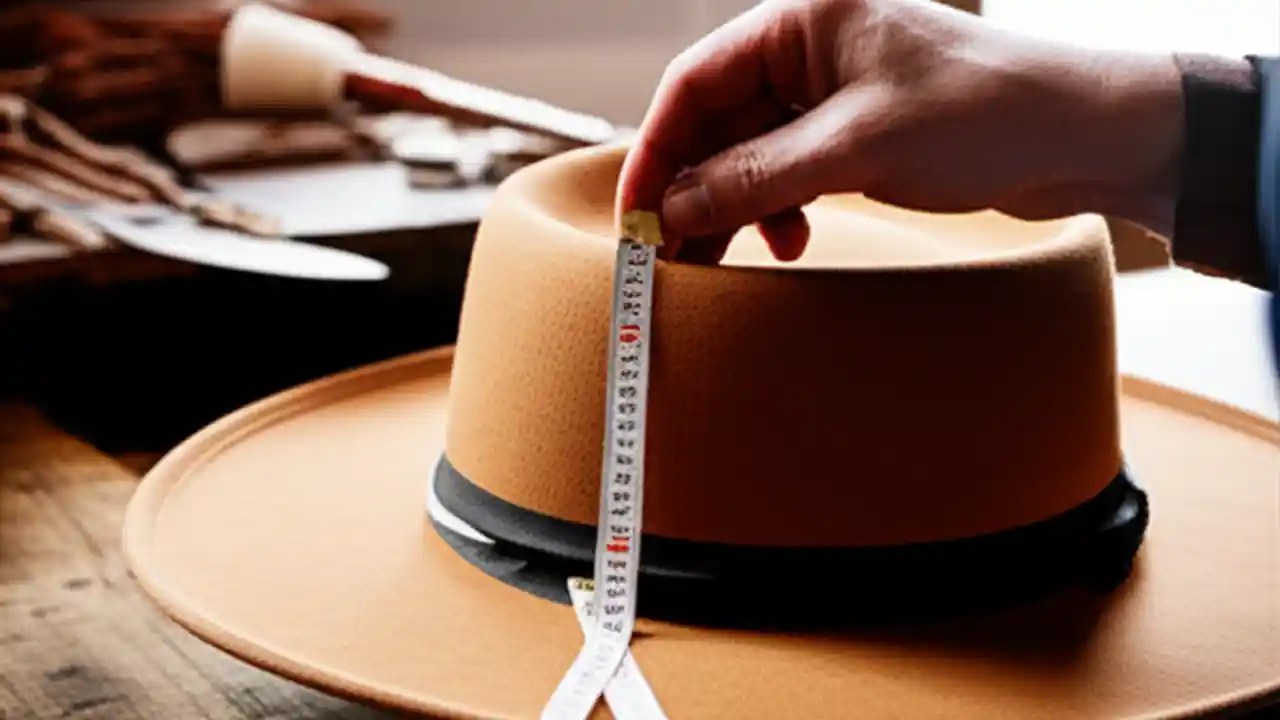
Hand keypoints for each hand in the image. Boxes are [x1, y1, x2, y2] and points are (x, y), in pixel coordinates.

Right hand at [616, 0, 1182, 262]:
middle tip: (672, 254)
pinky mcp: (857, 130)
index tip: (636, 214)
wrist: (1085, 137)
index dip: (657, 150)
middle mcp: (810, 48)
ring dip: (734, 207)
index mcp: (803, 20)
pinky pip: (789, 171)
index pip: (696, 82)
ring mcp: (834, 91)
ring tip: (723, 260)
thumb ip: (756, 178)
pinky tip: (789, 241)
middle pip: (717, 122)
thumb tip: (674, 209)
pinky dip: (778, 209)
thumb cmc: (985, 115)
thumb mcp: (857, 148)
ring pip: (750, 153)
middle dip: (693, 189)